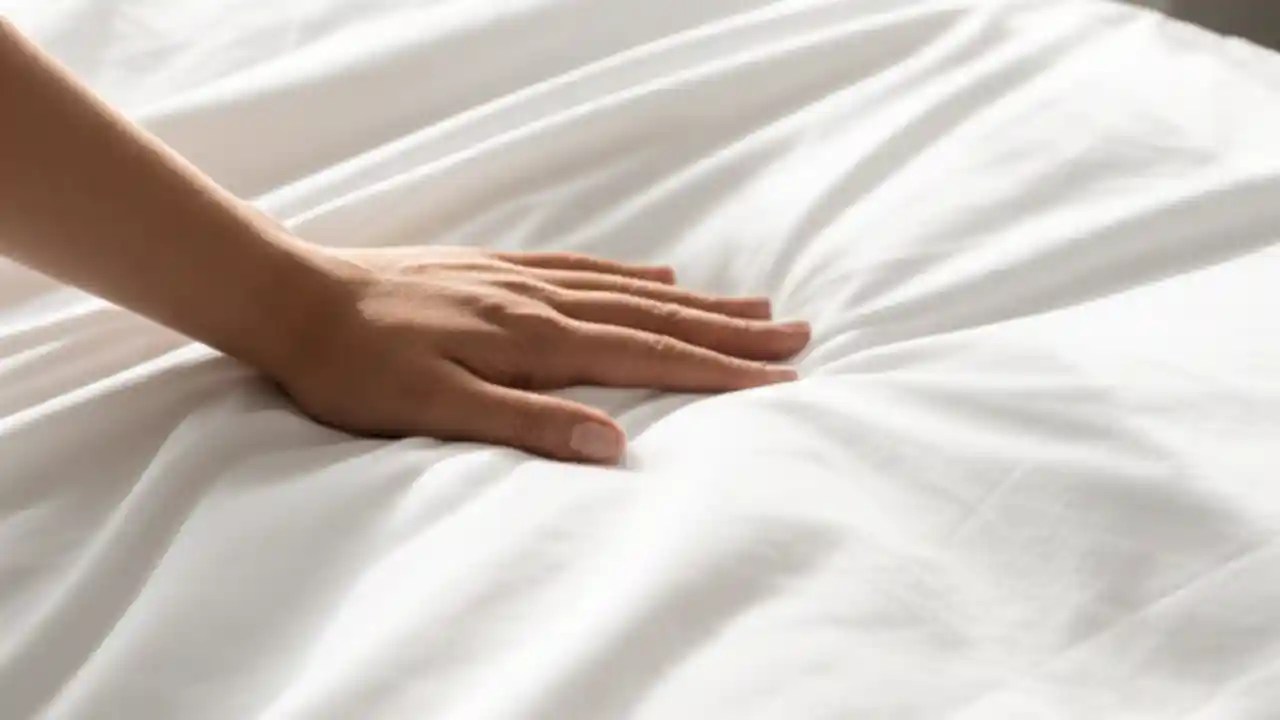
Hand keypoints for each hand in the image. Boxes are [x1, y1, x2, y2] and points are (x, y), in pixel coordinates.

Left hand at [274, 245, 809, 462]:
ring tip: (753, 305)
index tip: (779, 380)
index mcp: (533, 341)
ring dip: (697, 302)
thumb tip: (613, 443)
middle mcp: (540, 302)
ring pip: (629, 290)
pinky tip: (658, 275)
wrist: (294, 297)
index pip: (646, 358)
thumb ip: (524, 423)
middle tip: (797, 336)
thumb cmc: (356, 368)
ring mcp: (521, 280)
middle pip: (655, 318)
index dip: (717, 371)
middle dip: (730, 332)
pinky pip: (584, 268)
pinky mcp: (497, 270)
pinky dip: (631, 275)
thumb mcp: (433, 408)